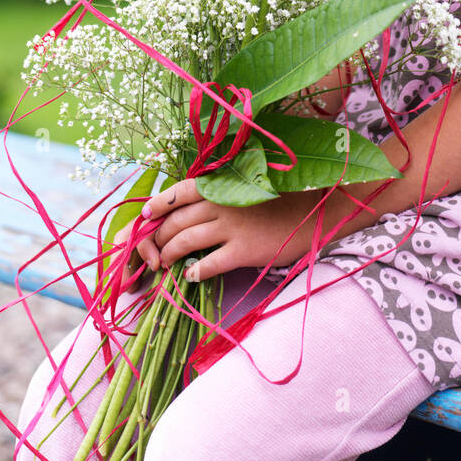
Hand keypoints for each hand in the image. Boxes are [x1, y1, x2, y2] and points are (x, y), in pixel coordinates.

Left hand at [136, 179, 326, 281]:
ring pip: (185, 241)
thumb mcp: (246, 186)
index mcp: (220, 184)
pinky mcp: (244, 250)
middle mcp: (221, 203)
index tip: (145, 216)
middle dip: (157, 237)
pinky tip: (190, 276)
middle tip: (153, 249)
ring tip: (165, 264)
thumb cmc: (281, 197)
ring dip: (169, 255)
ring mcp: (232, 227)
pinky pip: (208, 264)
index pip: (177, 193)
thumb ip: (219, 192)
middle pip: (175, 221)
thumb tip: (190, 206)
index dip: (156, 206)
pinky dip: (194, 271)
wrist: (315, 210)